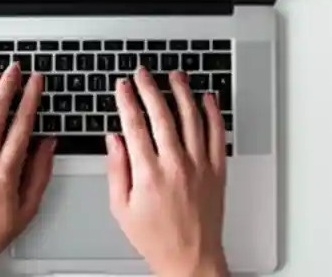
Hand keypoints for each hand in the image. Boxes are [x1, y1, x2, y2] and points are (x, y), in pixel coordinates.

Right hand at [106, 69, 228, 276]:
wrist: (190, 258)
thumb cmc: (156, 238)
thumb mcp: (121, 208)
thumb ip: (116, 169)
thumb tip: (114, 139)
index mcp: (149, 174)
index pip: (134, 125)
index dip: (127, 100)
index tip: (122, 86)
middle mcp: (176, 165)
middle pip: (162, 114)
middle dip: (149, 88)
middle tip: (143, 73)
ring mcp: (199, 166)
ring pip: (192, 117)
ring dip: (182, 91)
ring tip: (174, 75)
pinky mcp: (216, 170)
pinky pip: (217, 133)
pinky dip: (213, 112)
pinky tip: (207, 98)